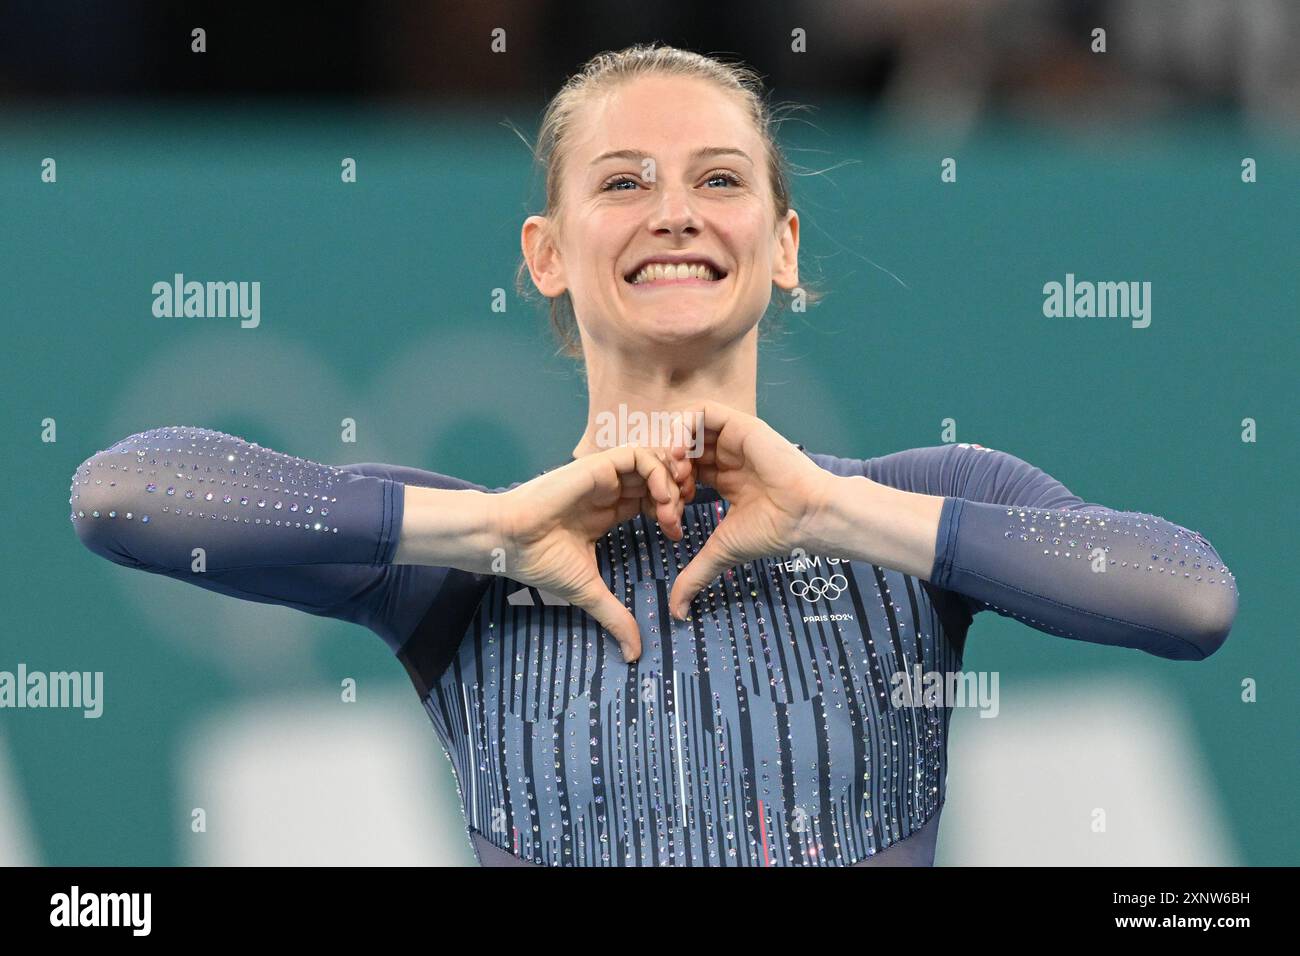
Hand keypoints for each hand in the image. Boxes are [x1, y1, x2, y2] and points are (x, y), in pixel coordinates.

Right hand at [495, 442, 692, 661]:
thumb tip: (634, 655)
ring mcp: (603, 477)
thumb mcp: (589, 591)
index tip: (676, 535)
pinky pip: (637, 455)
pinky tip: (660, 496)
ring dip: (670, 482)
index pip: (649, 500)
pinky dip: (656, 471)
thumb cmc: (541, 562)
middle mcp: (607, 491)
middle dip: (676, 495)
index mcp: (606, 512)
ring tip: (672, 510)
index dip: (669, 512)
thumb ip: (614, 617)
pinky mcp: (597, 466)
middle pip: (656, 479)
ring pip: (651, 462)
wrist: (510, 541)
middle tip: (679, 520)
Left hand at [668, 400, 834, 619]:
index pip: (683, 470)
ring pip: (688, 427)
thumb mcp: (721, 552)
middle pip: (681, 448)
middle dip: (666, 468)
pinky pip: (703, 412)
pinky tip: (681, 454)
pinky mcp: (742, 425)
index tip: (669, 512)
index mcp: (724, 479)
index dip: (667, 487)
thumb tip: (675, 612)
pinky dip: (684, 428)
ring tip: (674, 472)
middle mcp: (727, 456)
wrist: (806, 517)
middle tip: (667, 491)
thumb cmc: (772, 533)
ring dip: (672, 446)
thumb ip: (696, 575)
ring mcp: (734, 439)